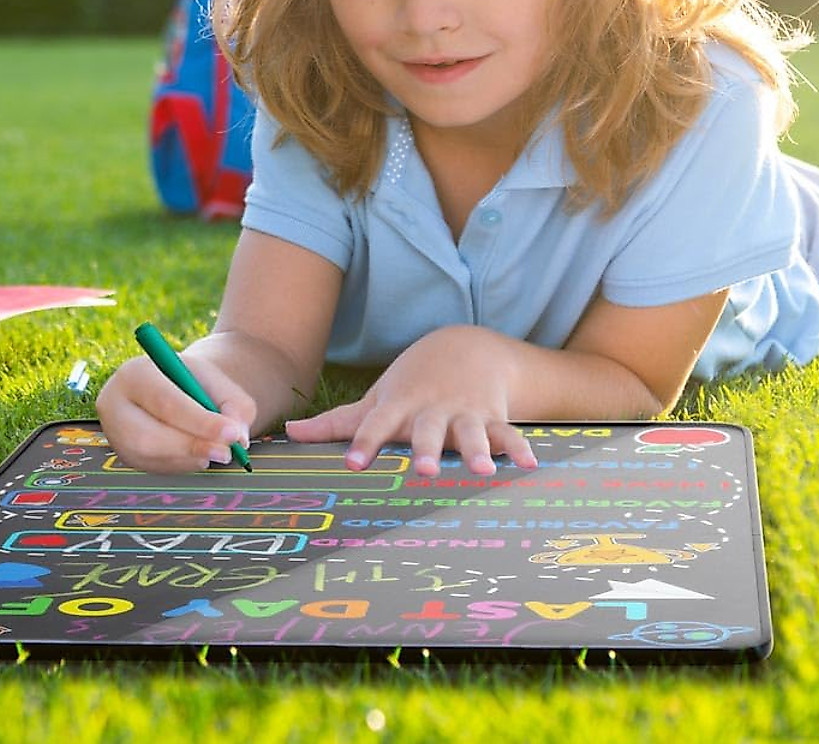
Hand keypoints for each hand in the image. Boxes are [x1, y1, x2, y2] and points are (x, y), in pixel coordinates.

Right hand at [95, 347, 254, 473]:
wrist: (173, 386)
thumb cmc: (196, 382)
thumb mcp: (218, 381)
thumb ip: (234, 404)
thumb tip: (238, 437)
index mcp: (135, 372)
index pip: (166, 401)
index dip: (200, 421)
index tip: (231, 434)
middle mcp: (114, 403)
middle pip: (147, 436)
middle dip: (191, 446)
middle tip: (226, 452)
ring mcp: (114, 433)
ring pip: (150, 457)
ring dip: (189, 458)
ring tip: (218, 451)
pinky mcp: (122, 454)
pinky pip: (152, 468)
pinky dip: (182, 465)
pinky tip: (200, 454)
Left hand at [285, 327, 537, 476]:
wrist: (465, 347)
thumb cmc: (411, 384)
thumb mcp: (377, 399)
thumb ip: (336, 423)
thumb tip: (287, 433)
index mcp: (399, 406)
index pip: (376, 424)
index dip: (365, 442)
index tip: (353, 464)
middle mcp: (432, 410)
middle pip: (427, 430)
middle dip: (425, 449)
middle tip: (422, 471)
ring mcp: (464, 412)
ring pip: (471, 431)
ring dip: (477, 450)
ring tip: (483, 470)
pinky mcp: (493, 416)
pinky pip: (508, 432)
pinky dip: (519, 447)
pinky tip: (531, 466)